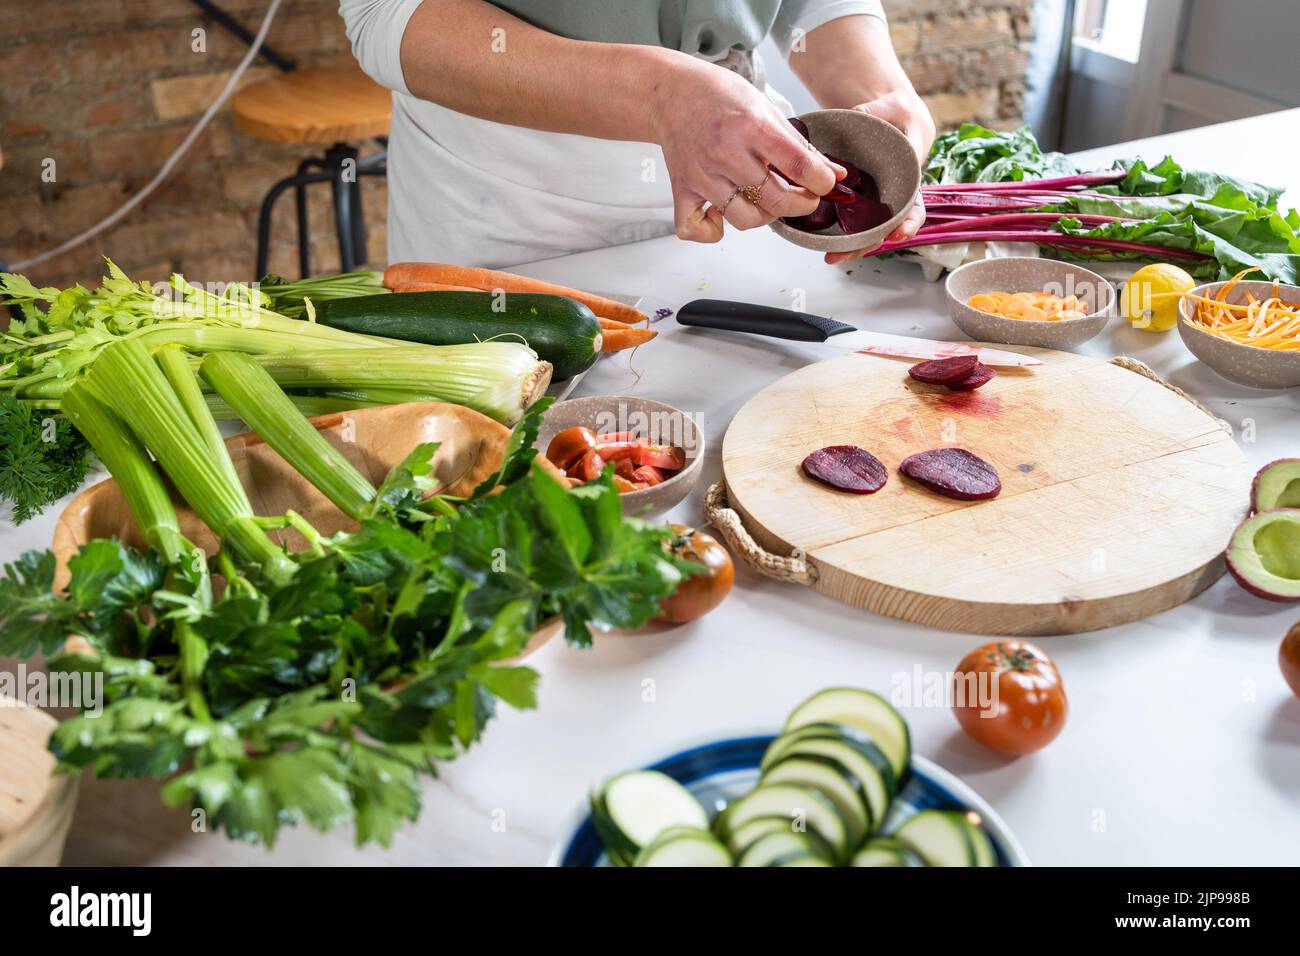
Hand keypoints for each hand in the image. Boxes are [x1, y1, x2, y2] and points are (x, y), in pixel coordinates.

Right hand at [652, 57, 842, 242]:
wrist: (671, 91)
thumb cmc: (719, 96)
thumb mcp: (766, 108)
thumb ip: (799, 144)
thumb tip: (833, 173)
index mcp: (752, 126)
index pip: (800, 166)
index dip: (822, 182)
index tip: (825, 184)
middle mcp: (726, 152)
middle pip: (775, 201)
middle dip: (801, 205)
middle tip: (804, 196)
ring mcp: (702, 174)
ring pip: (743, 219)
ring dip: (763, 217)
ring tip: (767, 200)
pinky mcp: (682, 188)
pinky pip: (695, 228)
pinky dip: (711, 231)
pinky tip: (722, 216)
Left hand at [824, 90, 934, 264]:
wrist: (883, 115)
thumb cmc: (896, 114)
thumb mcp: (897, 108)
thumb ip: (885, 114)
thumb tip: (865, 118)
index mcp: (909, 180)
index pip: (914, 207)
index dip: (908, 223)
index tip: (898, 234)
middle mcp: (891, 196)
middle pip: (884, 229)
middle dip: (869, 244)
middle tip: (849, 254)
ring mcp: (871, 201)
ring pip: (865, 231)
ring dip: (849, 247)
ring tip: (831, 257)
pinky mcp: (853, 199)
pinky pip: (846, 220)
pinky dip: (835, 233)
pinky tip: (820, 244)